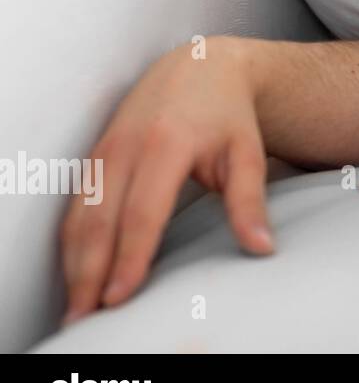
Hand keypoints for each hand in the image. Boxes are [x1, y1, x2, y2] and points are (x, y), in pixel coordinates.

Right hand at [60, 37, 273, 323]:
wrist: (201, 67)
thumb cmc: (228, 115)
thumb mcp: (247, 152)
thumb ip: (250, 201)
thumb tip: (262, 248)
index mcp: (167, 143)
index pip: (142, 212)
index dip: (130, 257)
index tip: (121, 296)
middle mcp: (127, 146)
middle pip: (98, 220)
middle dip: (89, 272)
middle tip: (87, 316)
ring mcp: (105, 149)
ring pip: (78, 215)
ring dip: (73, 263)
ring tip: (78, 304)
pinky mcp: (94, 155)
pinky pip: (75, 204)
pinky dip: (72, 241)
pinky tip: (77, 270)